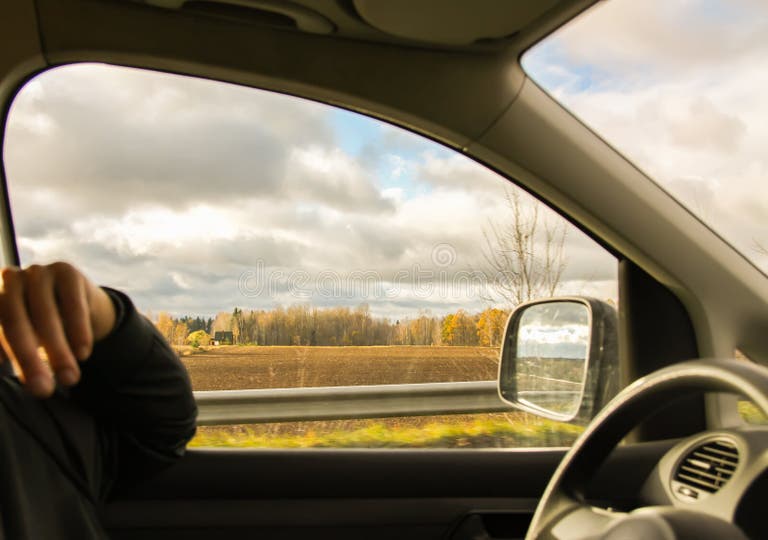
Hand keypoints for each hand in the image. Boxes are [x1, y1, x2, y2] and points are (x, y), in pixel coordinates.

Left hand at [0, 262, 115, 396]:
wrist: (79, 304)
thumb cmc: (42, 329)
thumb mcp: (22, 340)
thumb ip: (12, 353)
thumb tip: (17, 377)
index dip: (3, 353)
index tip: (17, 382)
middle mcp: (9, 281)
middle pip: (15, 322)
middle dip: (29, 359)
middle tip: (43, 391)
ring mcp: (38, 273)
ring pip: (45, 315)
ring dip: (59, 351)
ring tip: (70, 379)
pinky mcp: (67, 272)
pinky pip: (73, 305)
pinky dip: (78, 332)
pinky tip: (83, 354)